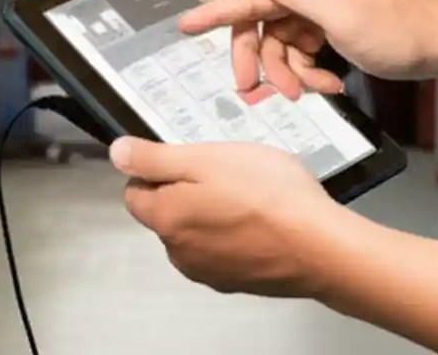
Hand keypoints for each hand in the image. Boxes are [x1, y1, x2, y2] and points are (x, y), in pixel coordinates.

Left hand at [110, 136, 345, 297]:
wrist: (320, 246)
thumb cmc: (265, 192)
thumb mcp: (208, 158)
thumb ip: (156, 158)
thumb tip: (117, 153)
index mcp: (165, 219)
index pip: (135, 192)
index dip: (157, 169)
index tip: (193, 158)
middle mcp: (178, 253)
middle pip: (166, 214)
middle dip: (187, 192)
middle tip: (228, 172)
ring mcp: (209, 273)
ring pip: (195, 233)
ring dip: (211, 215)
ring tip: (251, 196)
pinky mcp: (238, 283)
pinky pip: (223, 252)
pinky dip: (234, 236)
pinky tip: (263, 223)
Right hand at [179, 0, 436, 98]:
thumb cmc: (400, 32)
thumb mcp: (342, 16)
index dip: (218, 12)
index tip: (186, 24)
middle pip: (263, 25)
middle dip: (262, 60)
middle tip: (257, 90)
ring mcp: (322, 6)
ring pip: (281, 45)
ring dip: (291, 73)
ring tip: (311, 93)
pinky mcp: (331, 26)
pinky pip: (302, 52)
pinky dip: (309, 73)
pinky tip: (328, 85)